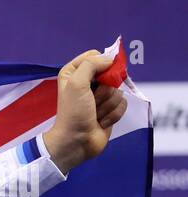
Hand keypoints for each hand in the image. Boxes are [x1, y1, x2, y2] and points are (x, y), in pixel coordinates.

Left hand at [42, 49, 128, 174]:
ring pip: (118, 90)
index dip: (101, 65)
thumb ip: (91, 64)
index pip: (96, 55)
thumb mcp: (76, 83)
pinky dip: (113, 114)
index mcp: (73, 72)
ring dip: (107, 104)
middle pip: (111, 72)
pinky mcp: (110, 109)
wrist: (76, 141)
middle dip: (105, 89)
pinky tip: (101, 122)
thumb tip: (111, 59)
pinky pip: (123, 103)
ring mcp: (99, 96)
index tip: (98, 77)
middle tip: (93, 100)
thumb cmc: (73, 112)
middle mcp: (86, 82)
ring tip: (94, 114)